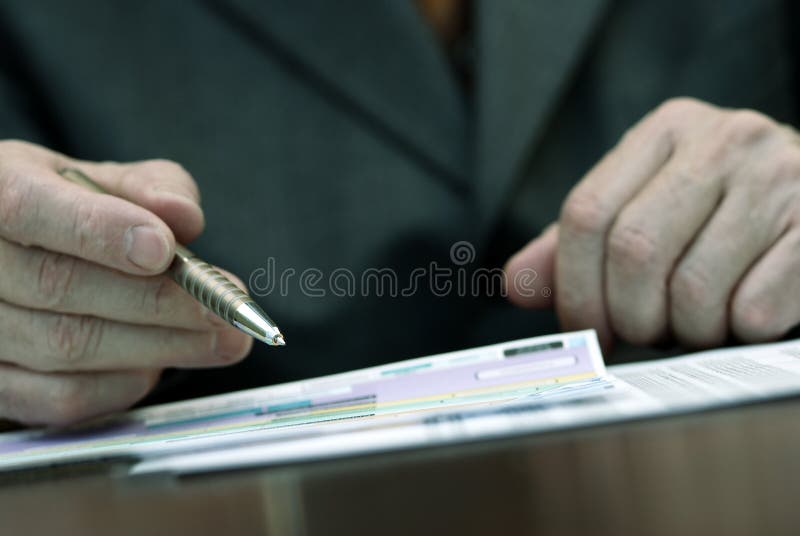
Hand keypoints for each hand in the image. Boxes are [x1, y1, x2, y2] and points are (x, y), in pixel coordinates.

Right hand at [0, 140, 251, 425]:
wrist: (10, 256)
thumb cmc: (62, 212)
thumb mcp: (95, 180)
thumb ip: (145, 187)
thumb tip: (183, 216)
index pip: (30, 209)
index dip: (99, 231)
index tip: (164, 251)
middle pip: (60, 287)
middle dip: (160, 302)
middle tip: (228, 310)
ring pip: (65, 347)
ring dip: (159, 346)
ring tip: (220, 340)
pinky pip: (59, 398)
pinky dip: (122, 384)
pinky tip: (160, 363)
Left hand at [505, 98, 799, 349]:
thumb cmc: (720, 215)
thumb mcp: (644, 211)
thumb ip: (577, 246)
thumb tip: (516, 284)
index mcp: (666, 131)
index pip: (586, 213)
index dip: (574, 289)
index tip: (586, 331)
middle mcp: (723, 139)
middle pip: (633, 249)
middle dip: (629, 315)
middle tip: (645, 333)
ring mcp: (780, 176)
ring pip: (693, 287)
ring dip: (685, 330)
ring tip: (696, 324)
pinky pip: (755, 308)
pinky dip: (737, 331)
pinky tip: (742, 317)